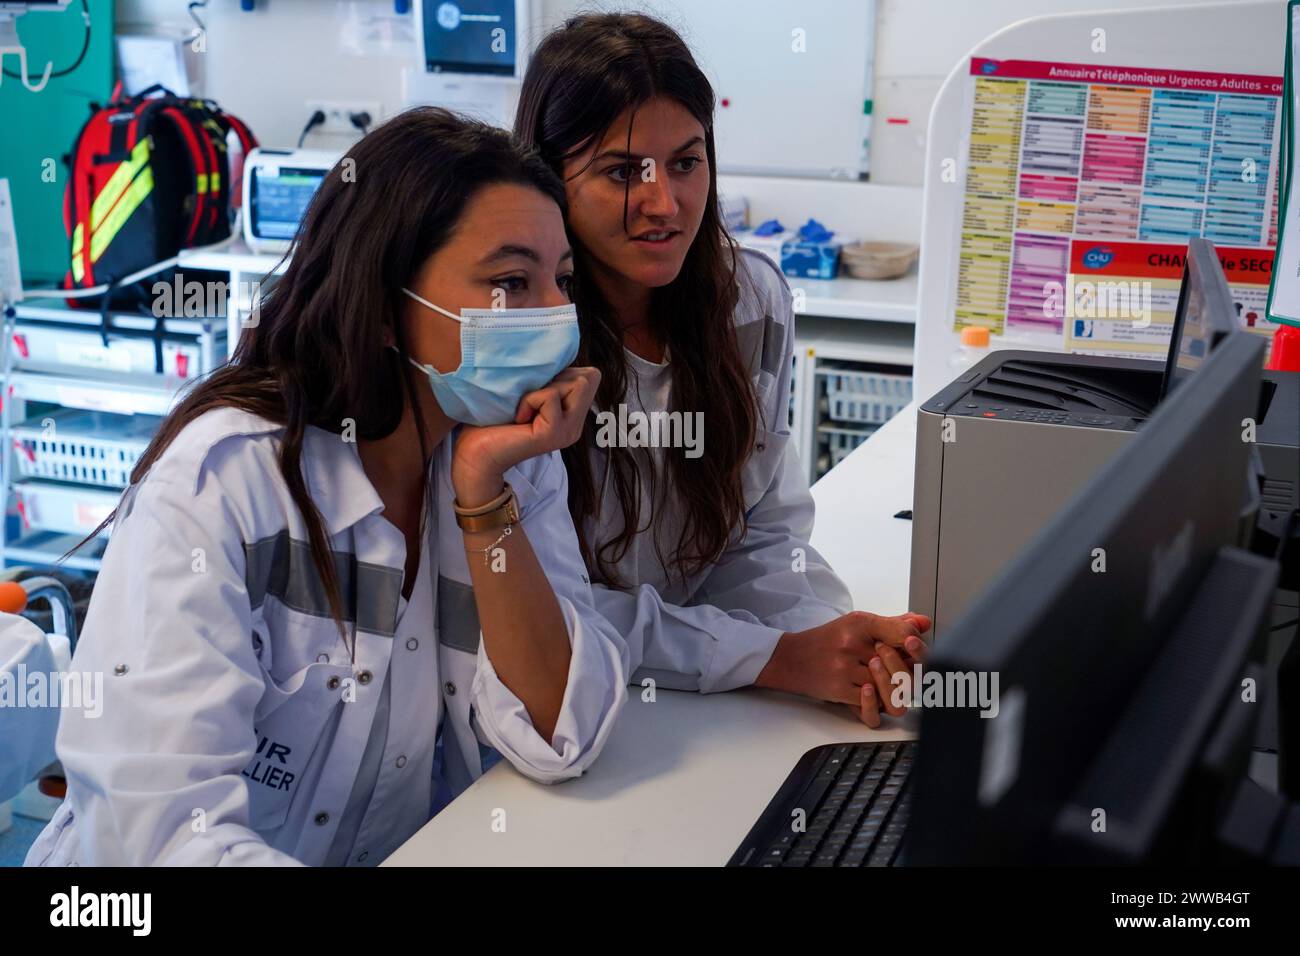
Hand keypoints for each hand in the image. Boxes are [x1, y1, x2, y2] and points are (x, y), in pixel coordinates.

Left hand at [451, 367, 600, 505]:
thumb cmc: (494, 422)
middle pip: (589, 378)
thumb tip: (555, 356)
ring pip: (578, 384)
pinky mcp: (553, 434)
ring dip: (545, 388)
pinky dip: (530, 399)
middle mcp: (575, 426)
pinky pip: (550, 396)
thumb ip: (548, 381)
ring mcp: (567, 431)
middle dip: (558, 378)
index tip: (537, 390)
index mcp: (572, 417)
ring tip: (526, 407)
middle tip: (532, 399)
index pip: (591, 377)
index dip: (564, 373)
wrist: (475, 455)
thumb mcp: (529, 394)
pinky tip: (519, 417)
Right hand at [755, 611, 931, 728]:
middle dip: (908, 669)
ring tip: (885, 681)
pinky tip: (869, 693)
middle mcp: (854, 645)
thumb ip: (893, 624)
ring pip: (890, 688)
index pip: (905, 634)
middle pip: (902, 664)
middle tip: (901, 668)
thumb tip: (924, 623)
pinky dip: (876, 703)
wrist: (791, 658)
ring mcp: (846, 669)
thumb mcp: (858, 624)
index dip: (917, 645)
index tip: (912, 647)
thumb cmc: (828, 641)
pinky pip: (871, 706)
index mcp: (862, 624)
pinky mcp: (839, 690)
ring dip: (893, 687)